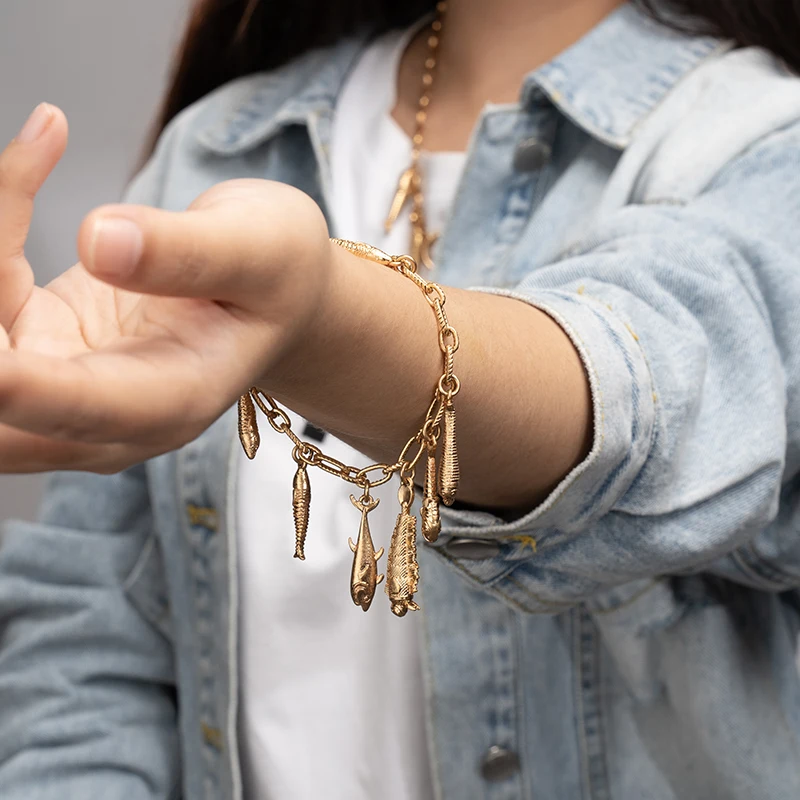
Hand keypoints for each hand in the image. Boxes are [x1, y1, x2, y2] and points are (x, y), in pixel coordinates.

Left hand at [0, 105, 331, 472]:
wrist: (271, 289)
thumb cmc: (279, 274)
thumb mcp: (259, 250)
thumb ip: (189, 253)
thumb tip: (97, 242)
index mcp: (172, 402)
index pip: (78, 412)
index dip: (17, 388)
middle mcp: (109, 416)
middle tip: (2, 242)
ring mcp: (64, 387)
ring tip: (37, 157)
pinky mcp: (35, 344)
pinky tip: (43, 147)